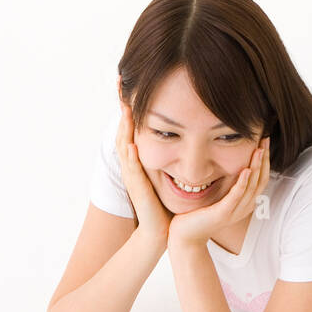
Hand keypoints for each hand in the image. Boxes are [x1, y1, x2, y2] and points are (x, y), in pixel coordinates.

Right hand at [116, 75, 172, 243]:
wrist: (162, 229)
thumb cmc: (168, 201)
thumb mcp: (172, 169)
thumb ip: (177, 150)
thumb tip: (191, 130)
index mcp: (141, 157)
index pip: (135, 125)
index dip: (132, 104)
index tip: (131, 82)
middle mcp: (134, 162)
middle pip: (125, 129)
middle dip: (123, 107)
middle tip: (121, 84)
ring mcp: (133, 174)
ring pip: (125, 144)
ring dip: (124, 126)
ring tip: (124, 106)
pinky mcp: (138, 187)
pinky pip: (132, 168)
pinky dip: (130, 154)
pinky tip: (131, 141)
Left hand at [168, 135, 270, 249]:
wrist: (185, 236)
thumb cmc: (198, 214)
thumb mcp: (217, 195)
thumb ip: (226, 183)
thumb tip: (228, 162)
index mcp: (245, 202)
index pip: (261, 178)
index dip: (265, 160)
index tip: (264, 141)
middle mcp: (244, 207)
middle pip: (261, 180)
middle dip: (264, 159)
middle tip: (266, 139)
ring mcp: (235, 211)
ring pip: (252, 186)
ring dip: (256, 166)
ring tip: (259, 150)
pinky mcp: (223, 214)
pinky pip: (236, 196)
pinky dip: (242, 183)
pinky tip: (246, 170)